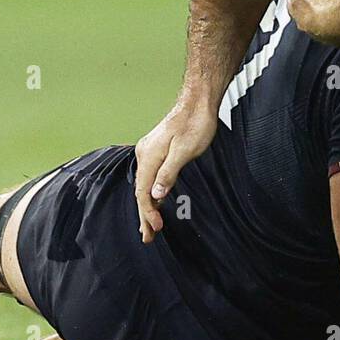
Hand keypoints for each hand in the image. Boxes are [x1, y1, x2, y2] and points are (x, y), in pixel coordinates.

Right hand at [134, 101, 219, 242]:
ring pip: (145, 183)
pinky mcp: (158, 149)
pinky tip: (156, 201)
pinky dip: (152, 191)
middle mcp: (145, 153)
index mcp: (149, 155)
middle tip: (148, 237)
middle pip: (141, 190)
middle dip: (145, 215)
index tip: (156, 228)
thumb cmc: (195, 124)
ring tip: (149, 227)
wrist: (198, 102)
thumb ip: (169, 173)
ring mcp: (150, 150)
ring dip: (148, 205)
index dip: (148, 212)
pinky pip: (150, 175)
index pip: (143, 191)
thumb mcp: (185, 150)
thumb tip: (156, 194)